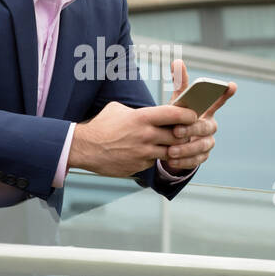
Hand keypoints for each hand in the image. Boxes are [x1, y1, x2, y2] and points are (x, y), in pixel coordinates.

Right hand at [70, 99, 199, 178]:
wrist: (84, 148)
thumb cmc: (101, 126)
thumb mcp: (118, 109)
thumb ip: (139, 110)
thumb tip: (151, 110)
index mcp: (143, 117)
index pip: (177, 115)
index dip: (189, 115)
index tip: (190, 116)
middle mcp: (146, 135)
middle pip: (179, 136)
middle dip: (182, 135)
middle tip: (180, 133)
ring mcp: (143, 153)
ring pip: (170, 152)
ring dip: (170, 148)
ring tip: (162, 143)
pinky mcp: (138, 166)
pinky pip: (154, 162)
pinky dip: (152, 158)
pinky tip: (142, 152)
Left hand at [161, 59, 236, 173]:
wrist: (170, 142)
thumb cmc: (176, 118)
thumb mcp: (175, 104)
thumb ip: (179, 85)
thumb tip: (177, 61)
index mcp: (206, 111)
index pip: (218, 101)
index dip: (225, 94)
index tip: (231, 85)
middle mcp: (210, 125)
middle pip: (207, 126)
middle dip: (192, 128)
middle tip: (176, 131)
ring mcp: (208, 141)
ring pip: (204, 145)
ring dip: (187, 148)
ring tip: (170, 150)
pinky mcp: (202, 156)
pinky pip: (197, 159)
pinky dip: (184, 161)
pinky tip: (171, 160)